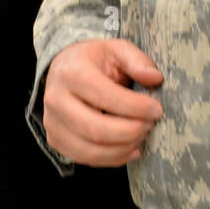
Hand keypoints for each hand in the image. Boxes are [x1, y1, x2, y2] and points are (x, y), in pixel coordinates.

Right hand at [42, 38, 163, 166]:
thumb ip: (137, 61)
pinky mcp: (55, 139)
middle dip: (130, 132)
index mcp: (72, 72)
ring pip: (90, 150)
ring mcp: (52, 122)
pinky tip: (130, 149)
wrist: (64, 68)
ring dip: (123, 148)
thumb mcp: (117, 49)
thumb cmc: (94, 60)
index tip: (157, 109)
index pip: (105, 96)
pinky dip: (112, 159)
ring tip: (141, 136)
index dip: (135, 107)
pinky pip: (86, 159)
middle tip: (150, 125)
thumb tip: (155, 78)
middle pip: (96, 129)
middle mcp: (56, 98)